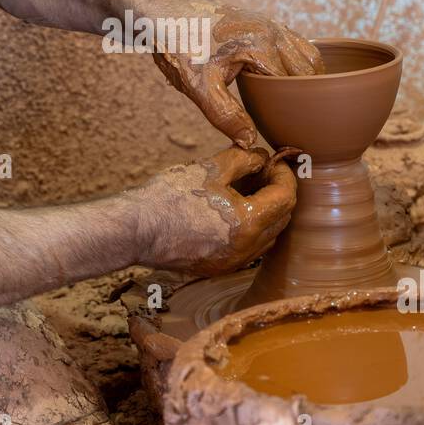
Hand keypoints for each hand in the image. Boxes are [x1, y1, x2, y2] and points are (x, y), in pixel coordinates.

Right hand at [133, 146, 295, 276]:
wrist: (136, 229)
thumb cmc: (171, 196)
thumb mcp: (211, 168)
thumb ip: (244, 160)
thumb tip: (261, 157)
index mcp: (249, 223)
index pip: (286, 197)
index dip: (283, 174)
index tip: (272, 161)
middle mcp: (247, 249)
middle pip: (282, 218)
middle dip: (278, 192)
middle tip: (261, 172)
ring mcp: (233, 262)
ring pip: (268, 236)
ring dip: (266, 212)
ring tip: (246, 189)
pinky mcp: (219, 267)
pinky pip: (249, 248)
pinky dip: (251, 228)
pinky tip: (232, 210)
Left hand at [154, 6, 322, 147]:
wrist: (163, 10)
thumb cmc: (179, 43)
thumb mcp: (199, 86)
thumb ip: (225, 116)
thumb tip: (250, 141)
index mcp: (262, 46)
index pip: (298, 82)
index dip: (298, 107)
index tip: (294, 127)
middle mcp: (273, 30)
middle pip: (310, 67)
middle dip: (308, 92)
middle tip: (298, 119)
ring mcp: (269, 23)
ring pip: (307, 52)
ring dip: (306, 76)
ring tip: (295, 102)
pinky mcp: (262, 22)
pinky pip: (293, 43)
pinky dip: (297, 62)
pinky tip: (281, 82)